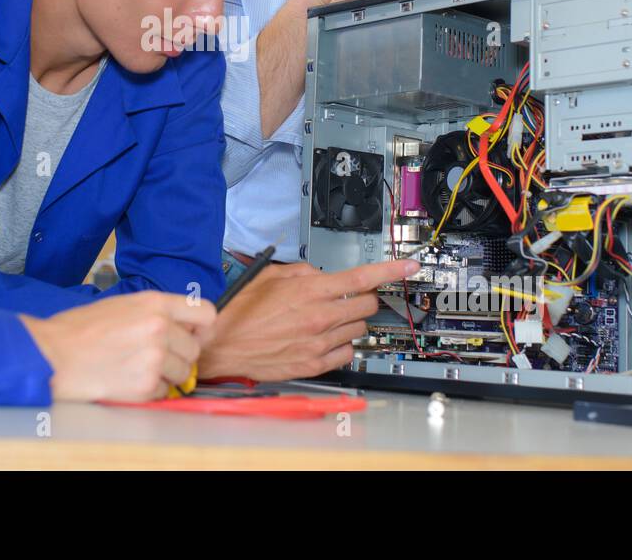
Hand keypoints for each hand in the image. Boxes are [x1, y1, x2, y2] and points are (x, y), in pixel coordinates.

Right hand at [22, 291, 215, 401]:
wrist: (53, 355)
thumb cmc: (80, 329)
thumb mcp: (122, 304)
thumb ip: (156, 312)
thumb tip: (184, 325)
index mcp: (155, 303)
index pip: (206, 313)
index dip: (202, 327)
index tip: (194, 334)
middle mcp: (160, 329)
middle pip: (194, 348)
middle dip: (179, 355)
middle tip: (153, 356)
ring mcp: (154, 359)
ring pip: (183, 372)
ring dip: (166, 374)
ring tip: (137, 367)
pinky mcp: (145, 386)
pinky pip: (164, 391)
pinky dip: (150, 390)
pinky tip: (128, 379)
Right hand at [197, 258, 421, 380]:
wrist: (223, 344)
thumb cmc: (242, 311)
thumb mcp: (270, 276)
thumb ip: (303, 272)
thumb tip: (322, 275)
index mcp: (311, 291)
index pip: (363, 277)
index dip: (391, 271)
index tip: (409, 267)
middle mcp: (320, 317)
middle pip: (368, 304)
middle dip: (363, 297)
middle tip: (346, 297)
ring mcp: (320, 343)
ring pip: (359, 328)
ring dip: (349, 321)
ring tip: (326, 320)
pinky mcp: (315, 364)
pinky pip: (347, 353)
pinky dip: (341, 344)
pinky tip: (324, 339)